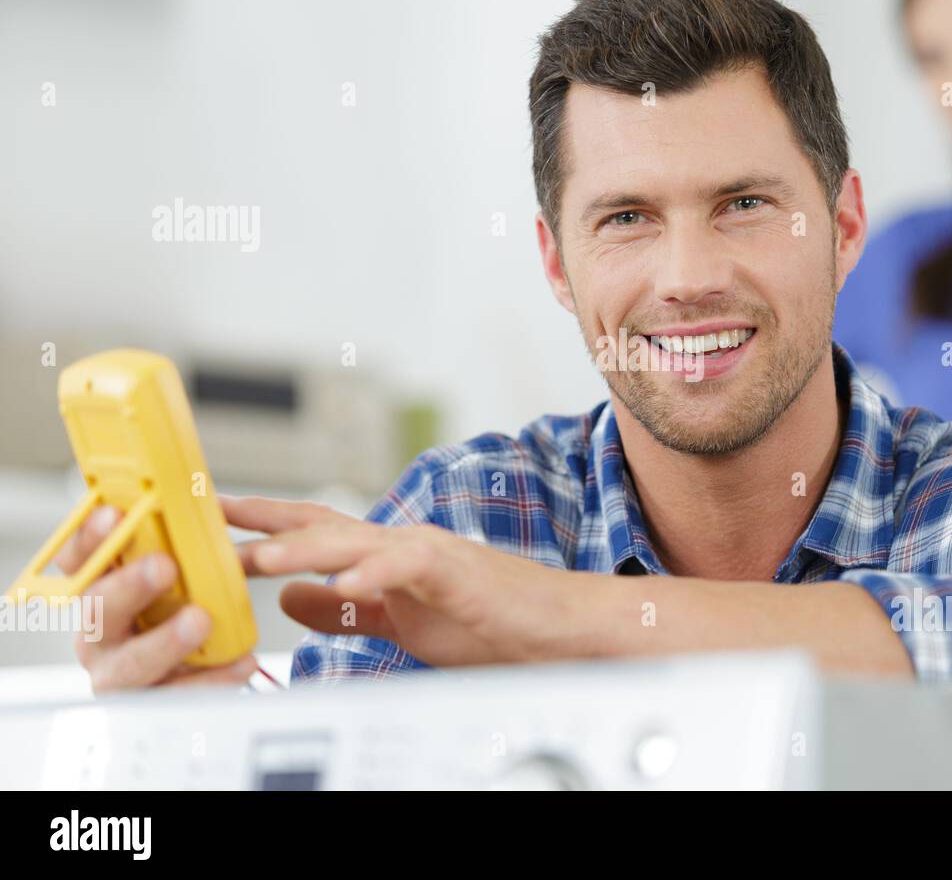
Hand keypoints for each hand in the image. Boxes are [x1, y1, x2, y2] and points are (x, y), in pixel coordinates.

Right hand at [56, 505, 256, 692]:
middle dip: (129, 586)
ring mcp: (121, 674)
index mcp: (103, 593)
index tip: (115, 514)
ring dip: (165, 640)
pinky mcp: (152, 706)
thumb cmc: (185, 612)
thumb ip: (183, 547)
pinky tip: (241, 660)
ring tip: (200, 620)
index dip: (91, 539)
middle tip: (163, 566)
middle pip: (97, 610)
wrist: (207, 675)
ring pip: (130, 662)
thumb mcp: (186, 575)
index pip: (80, 563)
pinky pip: (177, 696)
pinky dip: (211, 678)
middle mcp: (101, 634)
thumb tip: (206, 501)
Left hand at [223, 496, 595, 666]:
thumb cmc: (484, 619)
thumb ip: (347, 607)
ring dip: (305, 549)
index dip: (264, 524)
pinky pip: (406, 568)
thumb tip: (293, 597)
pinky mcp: (452, 570)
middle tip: (215, 514)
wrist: (549, 625)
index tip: (216, 518)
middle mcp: (398, 542)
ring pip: (355, 542)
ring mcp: (425, 551)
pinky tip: (345, 583)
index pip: (313, 532)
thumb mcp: (396, 619)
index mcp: (383, 554)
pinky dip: (374, 574)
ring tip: (260, 556)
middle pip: (322, 524)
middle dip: (266, 520)